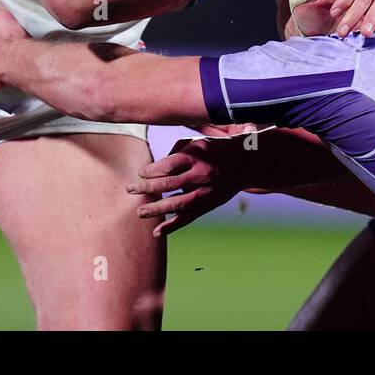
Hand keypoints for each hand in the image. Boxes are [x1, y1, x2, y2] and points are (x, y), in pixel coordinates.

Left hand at [128, 134, 255, 237]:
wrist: (244, 163)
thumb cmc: (213, 150)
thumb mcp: (195, 143)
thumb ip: (173, 154)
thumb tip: (152, 171)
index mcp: (197, 156)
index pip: (167, 165)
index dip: (151, 171)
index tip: (140, 173)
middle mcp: (202, 175)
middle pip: (169, 184)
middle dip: (146, 188)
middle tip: (130, 189)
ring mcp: (206, 192)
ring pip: (177, 204)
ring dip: (156, 210)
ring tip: (140, 212)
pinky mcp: (209, 205)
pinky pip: (188, 218)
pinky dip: (172, 226)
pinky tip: (156, 232)